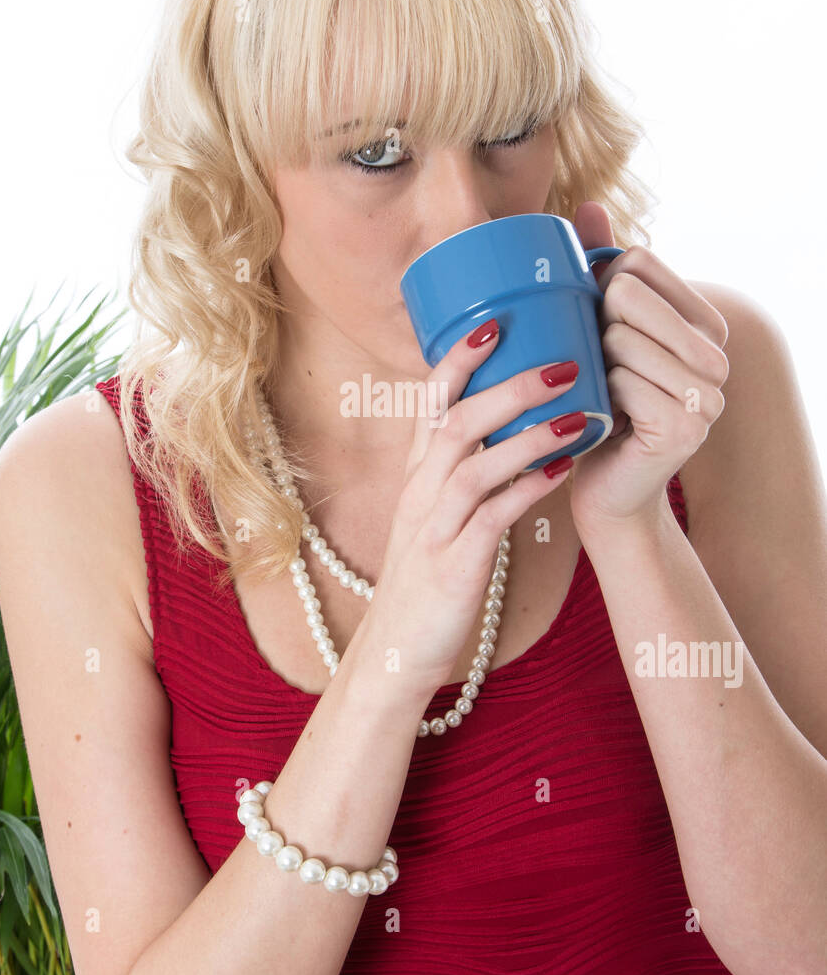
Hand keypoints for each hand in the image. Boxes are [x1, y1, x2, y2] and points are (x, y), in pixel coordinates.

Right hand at [356, 323, 588, 701]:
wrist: (394, 652)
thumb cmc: (426, 579)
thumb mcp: (436, 516)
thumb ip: (466, 475)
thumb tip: (513, 435)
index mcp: (416, 474)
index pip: (430, 401)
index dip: (459, 359)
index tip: (495, 322)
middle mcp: (420, 492)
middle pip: (456, 421)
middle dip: (509, 386)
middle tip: (564, 362)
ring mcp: (434, 527)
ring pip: (475, 464)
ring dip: (529, 433)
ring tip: (580, 412)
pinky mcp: (455, 564)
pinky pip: (494, 517)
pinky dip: (529, 488)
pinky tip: (566, 471)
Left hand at [567, 201, 729, 540]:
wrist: (603, 486)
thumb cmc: (596, 405)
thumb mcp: (598, 332)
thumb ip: (600, 270)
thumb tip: (587, 205)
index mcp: (704, 325)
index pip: (639, 261)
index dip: (600, 288)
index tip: (598, 329)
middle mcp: (717, 357)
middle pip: (628, 294)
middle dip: (593, 326)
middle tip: (596, 369)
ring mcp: (708, 394)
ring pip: (619, 336)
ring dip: (592, 365)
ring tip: (600, 394)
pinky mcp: (685, 426)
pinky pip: (621, 380)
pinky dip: (598, 395)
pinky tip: (604, 417)